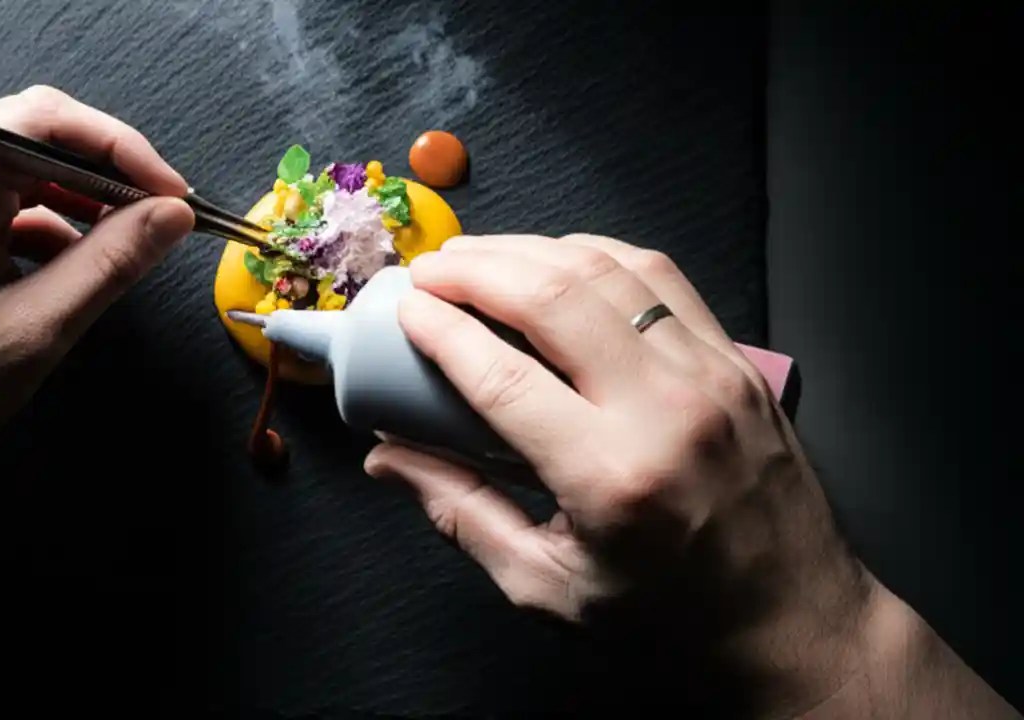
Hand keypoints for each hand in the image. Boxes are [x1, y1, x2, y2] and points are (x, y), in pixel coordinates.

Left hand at [0, 85, 192, 484]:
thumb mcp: (31, 331)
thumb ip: (109, 265)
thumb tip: (171, 216)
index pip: (42, 120)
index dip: (120, 148)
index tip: (171, 194)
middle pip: (31, 138)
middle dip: (103, 175)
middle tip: (158, 218)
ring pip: (17, 173)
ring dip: (76, 203)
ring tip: (122, 249)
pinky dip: (42, 228)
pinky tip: (71, 270)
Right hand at [364, 235, 1015, 715]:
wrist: (796, 624)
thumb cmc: (668, 620)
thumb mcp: (549, 588)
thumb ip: (463, 515)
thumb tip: (388, 460)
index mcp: (611, 478)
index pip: (504, 375)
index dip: (442, 330)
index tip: (404, 308)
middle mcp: (666, 411)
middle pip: (553, 299)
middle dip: (476, 270)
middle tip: (429, 270)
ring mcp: (711, 376)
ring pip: (608, 272)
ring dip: (531, 250)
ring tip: (477, 255)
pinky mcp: (736, 361)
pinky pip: (660, 278)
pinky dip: (598, 254)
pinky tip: (557, 258)